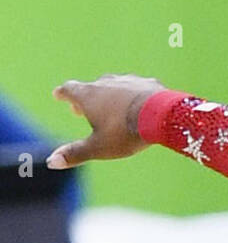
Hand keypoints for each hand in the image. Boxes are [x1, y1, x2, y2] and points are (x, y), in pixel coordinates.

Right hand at [47, 74, 166, 167]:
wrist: (161, 116)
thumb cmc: (125, 132)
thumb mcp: (99, 147)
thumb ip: (76, 153)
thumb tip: (52, 162)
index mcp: (88, 95)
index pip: (69, 90)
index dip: (62, 94)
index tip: (58, 95)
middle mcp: (105, 82)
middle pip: (90, 88)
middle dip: (85, 98)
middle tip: (81, 109)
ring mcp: (127, 80)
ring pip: (113, 85)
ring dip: (109, 95)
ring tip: (111, 105)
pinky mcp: (148, 83)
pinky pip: (137, 88)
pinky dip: (133, 95)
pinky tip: (139, 102)